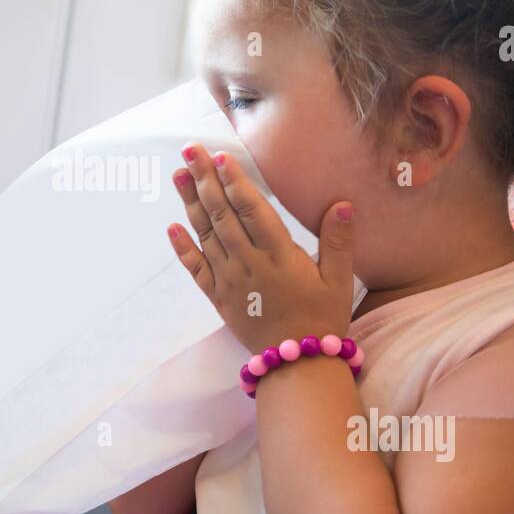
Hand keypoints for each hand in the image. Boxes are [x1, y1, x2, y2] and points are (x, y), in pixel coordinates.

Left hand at [166, 142, 354, 354]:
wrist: (296, 364)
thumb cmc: (322, 318)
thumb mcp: (339, 280)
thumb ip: (338, 241)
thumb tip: (343, 203)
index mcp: (278, 256)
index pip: (252, 210)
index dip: (234, 182)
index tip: (221, 157)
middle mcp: (248, 264)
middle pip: (222, 215)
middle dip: (205, 180)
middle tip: (191, 149)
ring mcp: (229, 280)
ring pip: (206, 235)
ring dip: (190, 203)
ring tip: (179, 174)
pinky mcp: (218, 297)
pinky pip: (196, 269)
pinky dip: (182, 248)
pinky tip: (171, 226)